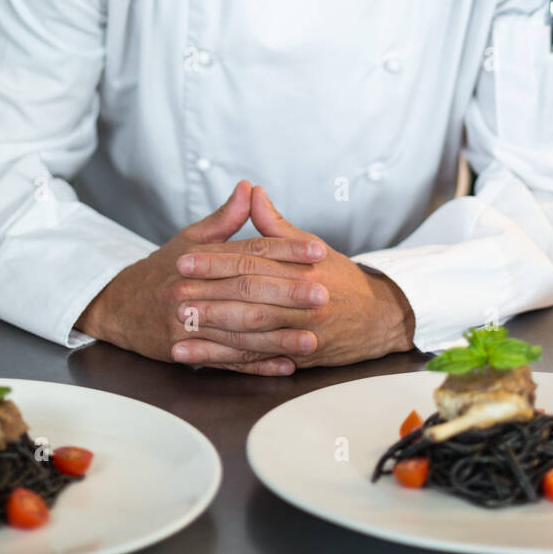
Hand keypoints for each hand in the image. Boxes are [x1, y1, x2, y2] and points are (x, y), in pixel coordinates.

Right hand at [74, 180, 326, 372]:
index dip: (286, 249)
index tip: (318, 251)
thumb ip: (226, 217)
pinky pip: (227, 359)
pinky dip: (257, 365)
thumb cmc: (162, 269)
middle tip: (323, 293)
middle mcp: (193, 288)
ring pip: (240, 330)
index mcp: (201, 257)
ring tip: (313, 337)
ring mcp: (188, 322)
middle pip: (248, 289)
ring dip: (279, 335)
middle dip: (288, 292)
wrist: (118, 305)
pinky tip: (285, 365)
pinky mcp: (185, 350)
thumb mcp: (191, 238)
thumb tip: (250, 188)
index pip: (250, 250)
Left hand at [174, 185, 415, 368]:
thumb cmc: (341, 278)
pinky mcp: (297, 358)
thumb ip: (276, 225)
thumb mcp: (311, 245)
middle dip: (209, 295)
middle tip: (174, 293)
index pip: (253, 260)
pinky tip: (194, 359)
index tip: (185, 258)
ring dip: (211, 332)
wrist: (378, 318)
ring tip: (178, 328)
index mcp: (304, 267)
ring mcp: (301, 332)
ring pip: (251, 332)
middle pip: (249, 297)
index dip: (217, 260)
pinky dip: (223, 361)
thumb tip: (251, 192)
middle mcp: (304, 300)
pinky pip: (255, 361)